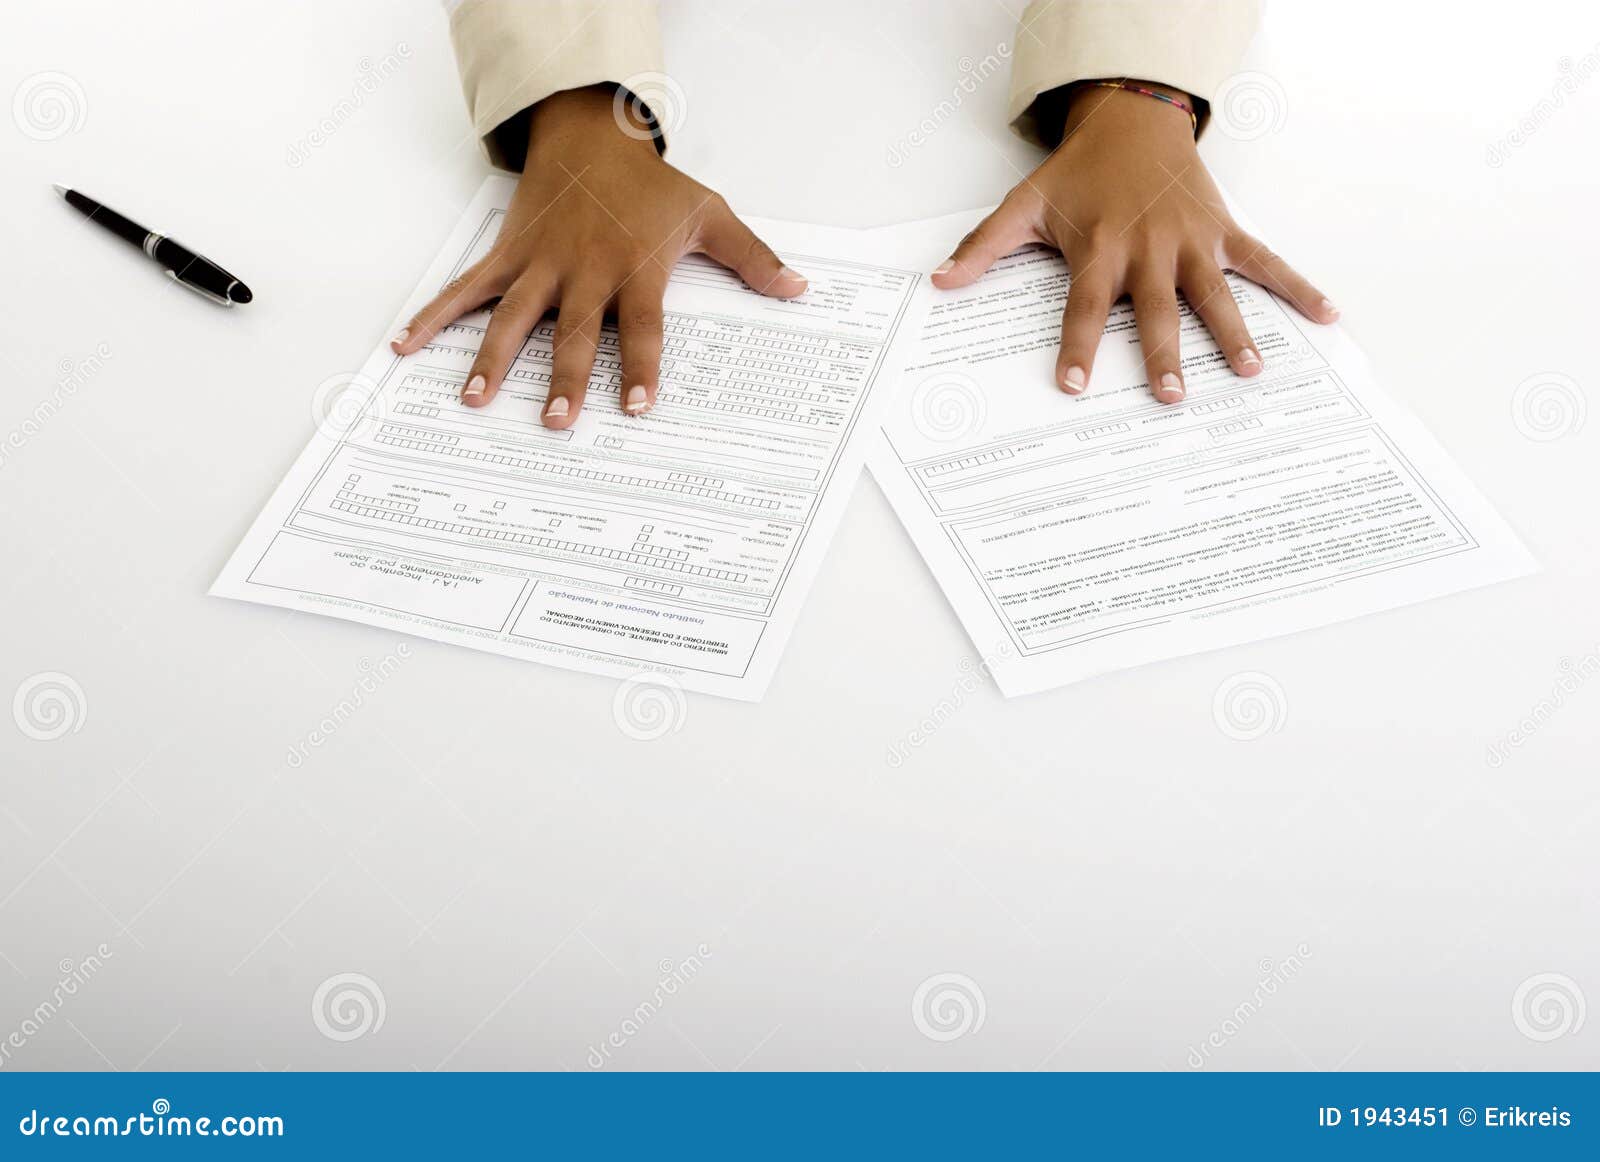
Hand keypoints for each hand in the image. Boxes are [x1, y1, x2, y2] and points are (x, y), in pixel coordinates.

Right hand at [391, 84, 806, 427]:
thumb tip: (798, 290)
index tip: (636, 406)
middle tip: (556, 421)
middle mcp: (584, 271)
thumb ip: (752, 259)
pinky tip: (406, 345)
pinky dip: (434, 315)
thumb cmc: (650, 186)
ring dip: (492, 358)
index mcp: (635, 268)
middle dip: (566, 377)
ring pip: (513, 317)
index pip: (642, 327)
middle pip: (574, 332)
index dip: (640, 367)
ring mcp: (540, 265)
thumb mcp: (709, 213)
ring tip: (474, 399)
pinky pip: (465, 289)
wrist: (591, 137)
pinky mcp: (507, 256)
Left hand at [931, 81, 1337, 402]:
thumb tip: (940, 282)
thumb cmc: (1079, 173)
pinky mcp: (1223, 232)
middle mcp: (1148, 250)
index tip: (1072, 386)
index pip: (1083, 308)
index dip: (1076, 347)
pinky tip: (1327, 313)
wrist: (1132, 122)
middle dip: (1162, 354)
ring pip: (1214, 294)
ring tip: (1249, 371)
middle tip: (1170, 396)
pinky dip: (1296, 286)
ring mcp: (1191, 242)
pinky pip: (1265, 262)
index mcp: (1100, 249)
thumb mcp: (1024, 205)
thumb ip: (984, 248)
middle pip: (1155, 311)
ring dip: (1234, 332)